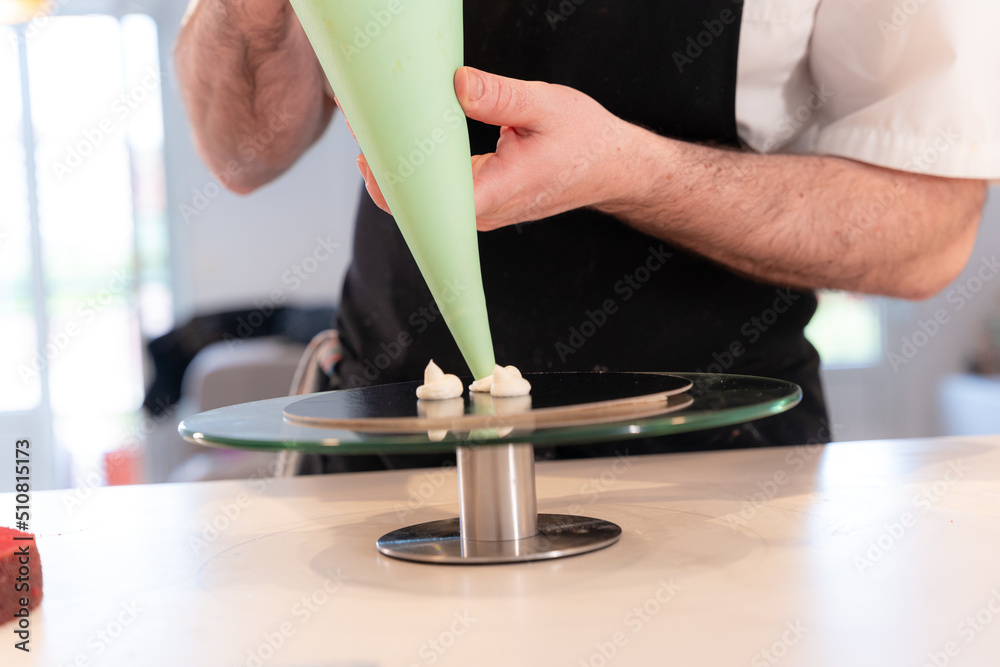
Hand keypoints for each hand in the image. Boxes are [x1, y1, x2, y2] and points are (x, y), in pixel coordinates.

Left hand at [357, 67, 635, 230]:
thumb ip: (500, 97)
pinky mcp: (482, 201)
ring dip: (402, 166)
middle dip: (387, 166)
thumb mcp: (546, 107)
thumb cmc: (584, 141)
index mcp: (499, 192)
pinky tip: (408, 139)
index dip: (393, 184)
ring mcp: (483, 210)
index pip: (431, 205)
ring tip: (379, 128)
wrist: (610, 167)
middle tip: (364, 124)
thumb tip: (457, 84)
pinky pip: (441, 192)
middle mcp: (486, 211)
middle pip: (420, 204)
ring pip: (428, 200)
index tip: (370, 153)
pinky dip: (422, 167)